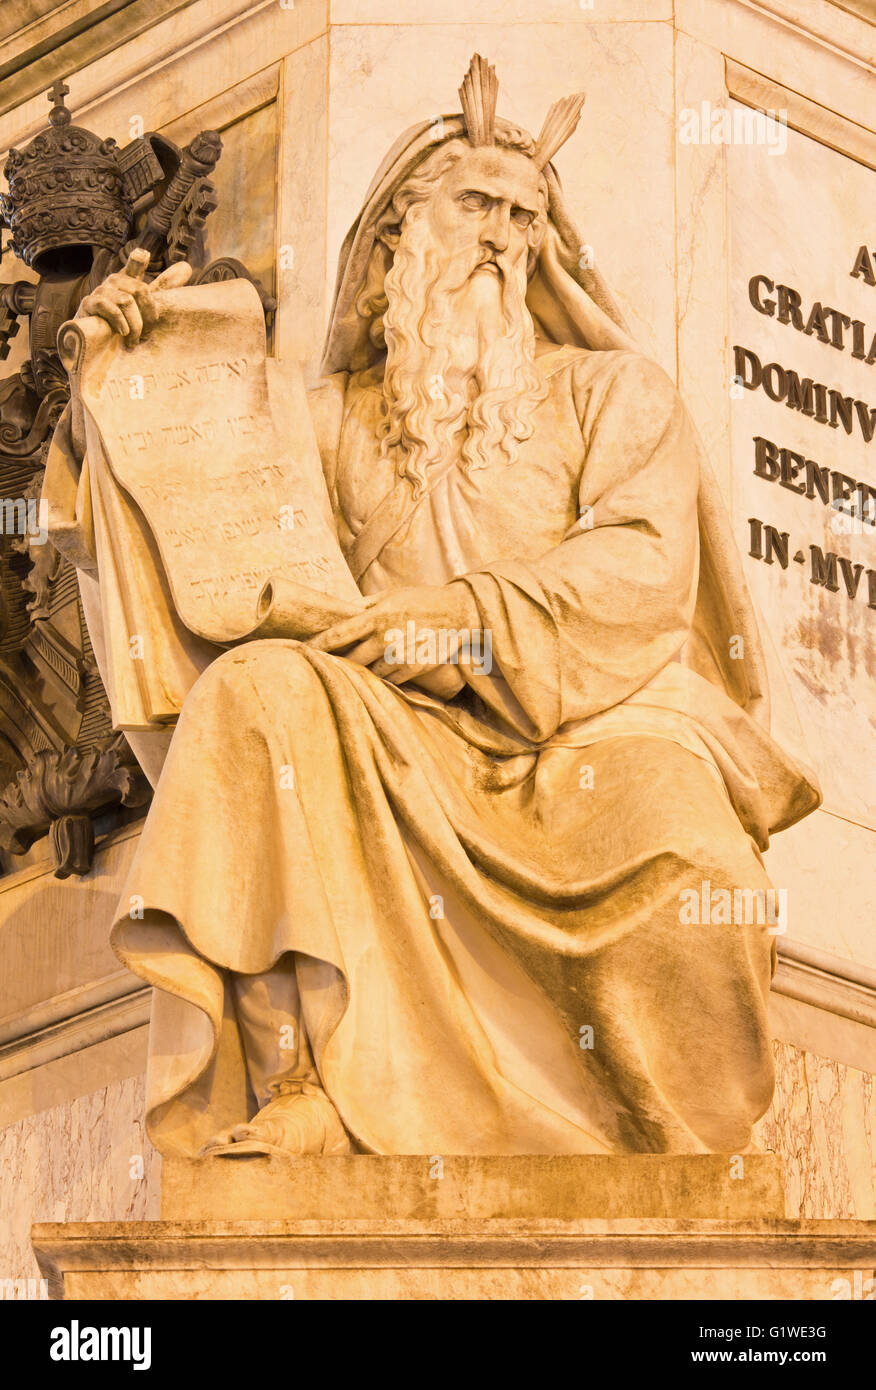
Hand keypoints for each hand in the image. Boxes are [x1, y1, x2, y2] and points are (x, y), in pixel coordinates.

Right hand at [76, 248, 192, 348]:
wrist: (91, 340)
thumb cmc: (120, 323)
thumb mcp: (142, 306)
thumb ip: (162, 288)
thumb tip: (188, 267)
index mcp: (128, 281)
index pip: (135, 266)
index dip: (139, 262)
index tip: (144, 255)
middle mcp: (114, 282)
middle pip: (140, 290)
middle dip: (149, 315)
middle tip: (148, 335)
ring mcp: (101, 291)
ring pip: (127, 301)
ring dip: (135, 325)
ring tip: (134, 340)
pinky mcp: (89, 304)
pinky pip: (109, 308)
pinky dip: (120, 322)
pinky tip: (123, 332)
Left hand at [307, 583, 479, 693]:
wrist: (459, 613)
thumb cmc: (422, 600)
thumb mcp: (391, 595)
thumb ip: (363, 605)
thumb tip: (337, 611)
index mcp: (374, 617)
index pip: (337, 636)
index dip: (317, 646)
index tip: (301, 652)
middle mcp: (383, 637)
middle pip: (349, 660)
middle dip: (340, 663)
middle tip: (331, 665)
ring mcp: (398, 655)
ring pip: (369, 672)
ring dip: (364, 671)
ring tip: (364, 667)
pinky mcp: (413, 669)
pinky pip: (389, 680)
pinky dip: (386, 676)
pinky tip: (388, 668)